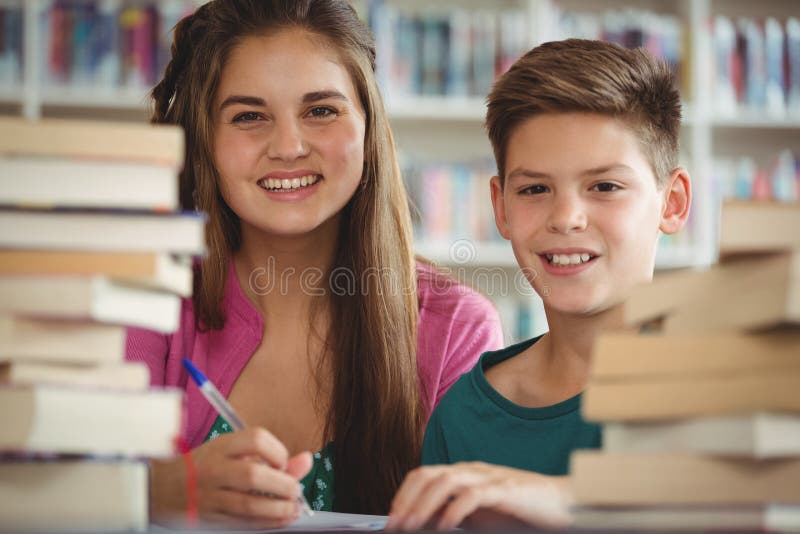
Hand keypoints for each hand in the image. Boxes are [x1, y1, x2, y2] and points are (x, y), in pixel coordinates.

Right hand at [150, 427, 311, 528]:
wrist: (160, 487)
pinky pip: (242, 521)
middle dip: (283, 484)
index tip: (283, 462)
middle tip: (295, 490)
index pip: (257, 439)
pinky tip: (280, 519)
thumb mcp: (233, 452)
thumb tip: (307, 460)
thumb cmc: (205, 465)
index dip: (278, 451)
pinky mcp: (209, 517)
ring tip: (293, 508)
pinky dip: (266, 522)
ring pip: (249, 503)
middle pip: (254, 474)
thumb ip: (272, 456)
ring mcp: (210, 494)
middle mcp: (215, 468)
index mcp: (222, 445)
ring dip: (278, 509)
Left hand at [387, 462, 573, 530]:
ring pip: (446, 480)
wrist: (563, 503)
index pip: (423, 475)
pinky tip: (446, 525)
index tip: (392, 519)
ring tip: (412, 525)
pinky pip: (475, 495)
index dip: (403, 495)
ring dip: (424, 504)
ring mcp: (490, 477)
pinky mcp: (508, 490)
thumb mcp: (480, 514)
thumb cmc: (520, 509)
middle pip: (428, 475)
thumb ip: (453, 514)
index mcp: (464, 473)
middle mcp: (473, 470)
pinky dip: (456, 508)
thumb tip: (425, 524)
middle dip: (407, 500)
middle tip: (395, 525)